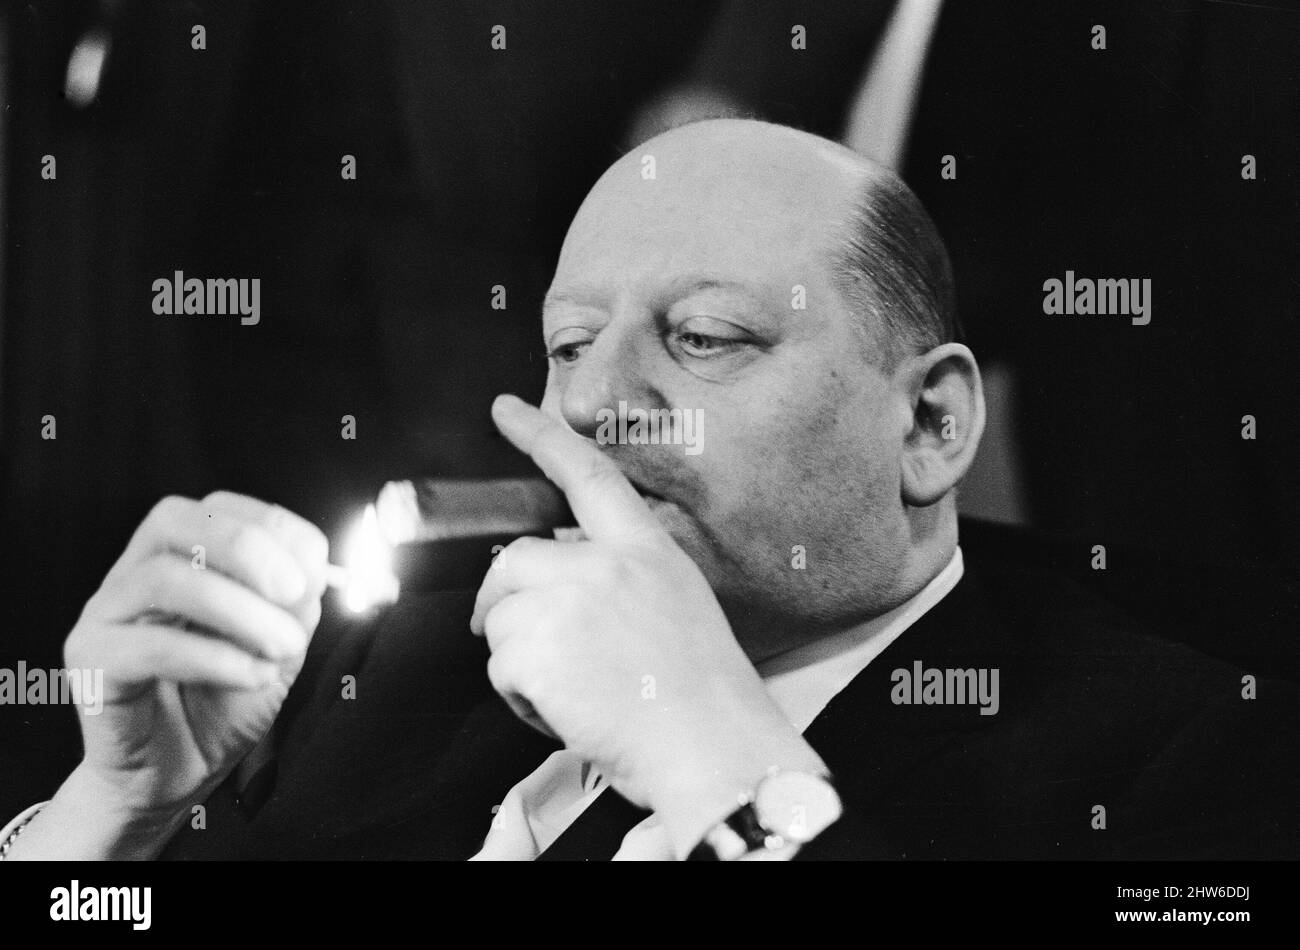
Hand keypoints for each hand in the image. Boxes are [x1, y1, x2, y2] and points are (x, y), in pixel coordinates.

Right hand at [63, 491, 327, 824]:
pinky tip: (254, 676)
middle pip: (173, 520)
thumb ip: (293, 603)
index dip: (272, 526)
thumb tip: (309, 569)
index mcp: (180, 556)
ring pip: (163, 579)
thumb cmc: (222, 702)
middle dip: (246, 547)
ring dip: (239, 610)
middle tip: (295, 592)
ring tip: (283, 648)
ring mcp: (104, 615)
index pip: (217, 506)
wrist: (175, 775)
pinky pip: (150, 646)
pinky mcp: (91, 664)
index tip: (313, 572)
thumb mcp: (277, 644)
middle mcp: (133, 573)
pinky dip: (215, 658)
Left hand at [472, 395, 823, 856]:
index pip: (588, 475)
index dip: (541, 437)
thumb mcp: (679, 606)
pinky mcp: (535, 647)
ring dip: (520, 660)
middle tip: (526, 645)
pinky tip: (569, 711)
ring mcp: (566, 602)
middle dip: (502, 603)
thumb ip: (623, 581)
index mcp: (647, 550)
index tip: (505, 410)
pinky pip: (499, 668)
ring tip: (577, 691)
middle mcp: (603, 565)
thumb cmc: (704, 695)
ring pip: (499, 620)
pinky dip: (521, 697)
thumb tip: (564, 587)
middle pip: (513, 560)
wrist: (716, 750)